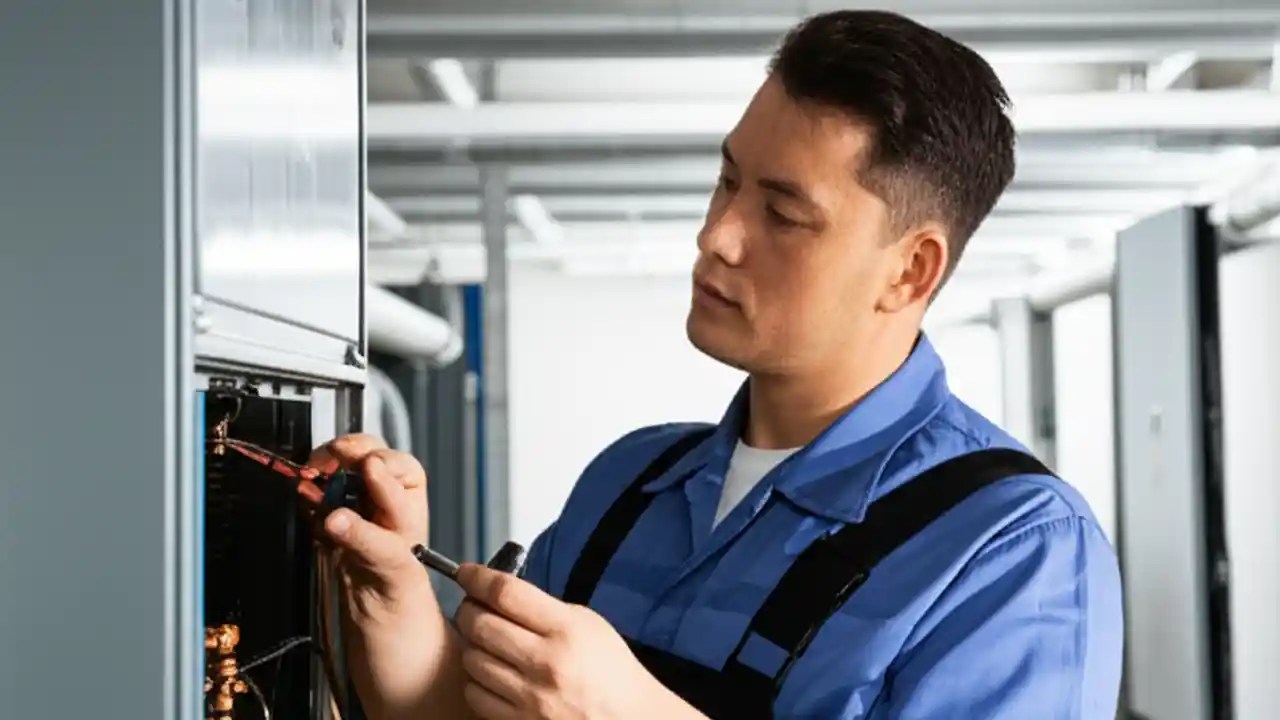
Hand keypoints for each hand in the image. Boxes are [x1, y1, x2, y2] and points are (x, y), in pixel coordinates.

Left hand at [304, 434, 466, 719]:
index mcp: (387, 519)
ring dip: (375, 480)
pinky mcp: (402, 586)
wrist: (409, 669)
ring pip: (399, 500)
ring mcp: (405, 556)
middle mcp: (401, 530)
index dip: (351, 447)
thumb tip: (303, 486)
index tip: (319, 455)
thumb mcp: (346, 557)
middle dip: (366, 451)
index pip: (380, 460)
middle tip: (342, 456)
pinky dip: (364, 533)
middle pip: (398, 467)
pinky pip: (388, 551)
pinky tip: (339, 523)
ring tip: (355, 470)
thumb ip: (332, 521)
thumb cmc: (381, 618)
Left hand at [454, 564, 705, 719]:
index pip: (506, 593)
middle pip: (480, 624)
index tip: (466, 573)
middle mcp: (545, 663)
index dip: (477, 577)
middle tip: (471, 606)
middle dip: (468, 609)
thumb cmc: (611, 672)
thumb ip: (545, 608)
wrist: (628, 719)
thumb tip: (499, 594)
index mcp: (566, 630)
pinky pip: (476, 694)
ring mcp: (530, 697)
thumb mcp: (588, 624)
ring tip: (483, 642)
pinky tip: (490, 673)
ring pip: (472, 659)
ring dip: (472, 645)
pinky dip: (477, 680)